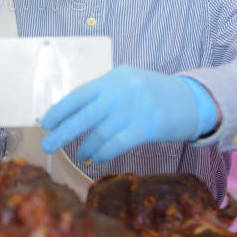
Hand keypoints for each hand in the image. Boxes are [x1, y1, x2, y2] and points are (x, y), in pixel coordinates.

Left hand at [41, 65, 218, 163]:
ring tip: (79, 154)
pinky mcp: (146, 127)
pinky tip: (95, 158)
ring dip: (86, 147)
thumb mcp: (127, 84)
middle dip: (63, 132)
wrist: (190, 100)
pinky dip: (102, 152)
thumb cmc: (153, 94)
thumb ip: (104, 95)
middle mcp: (120, 91)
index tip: (46, 123)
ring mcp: (133, 109)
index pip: (79, 94)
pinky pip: (116, 144)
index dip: (60, 110)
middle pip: (84, 115)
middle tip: (47, 144)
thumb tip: (73, 114)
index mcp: (112, 78)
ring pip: (99, 133)